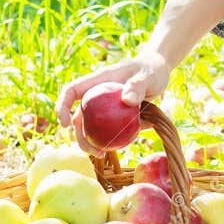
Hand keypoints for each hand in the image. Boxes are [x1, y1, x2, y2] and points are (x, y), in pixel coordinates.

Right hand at [55, 52, 171, 149]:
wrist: (160, 71)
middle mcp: (97, 95)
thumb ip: (138, 86)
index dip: (63, 106)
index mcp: (98, 81)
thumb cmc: (153, 69)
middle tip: (94, 150)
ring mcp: (105, 106)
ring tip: (103, 154)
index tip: (65, 125)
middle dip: (80, 136)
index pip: (72, 91)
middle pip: (79, 116)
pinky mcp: (115, 115)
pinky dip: (110, 140)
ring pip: (92, 126)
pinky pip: (108, 130)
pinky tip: (119, 148)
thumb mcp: (148, 76)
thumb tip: (127, 101)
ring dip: (92, 142)